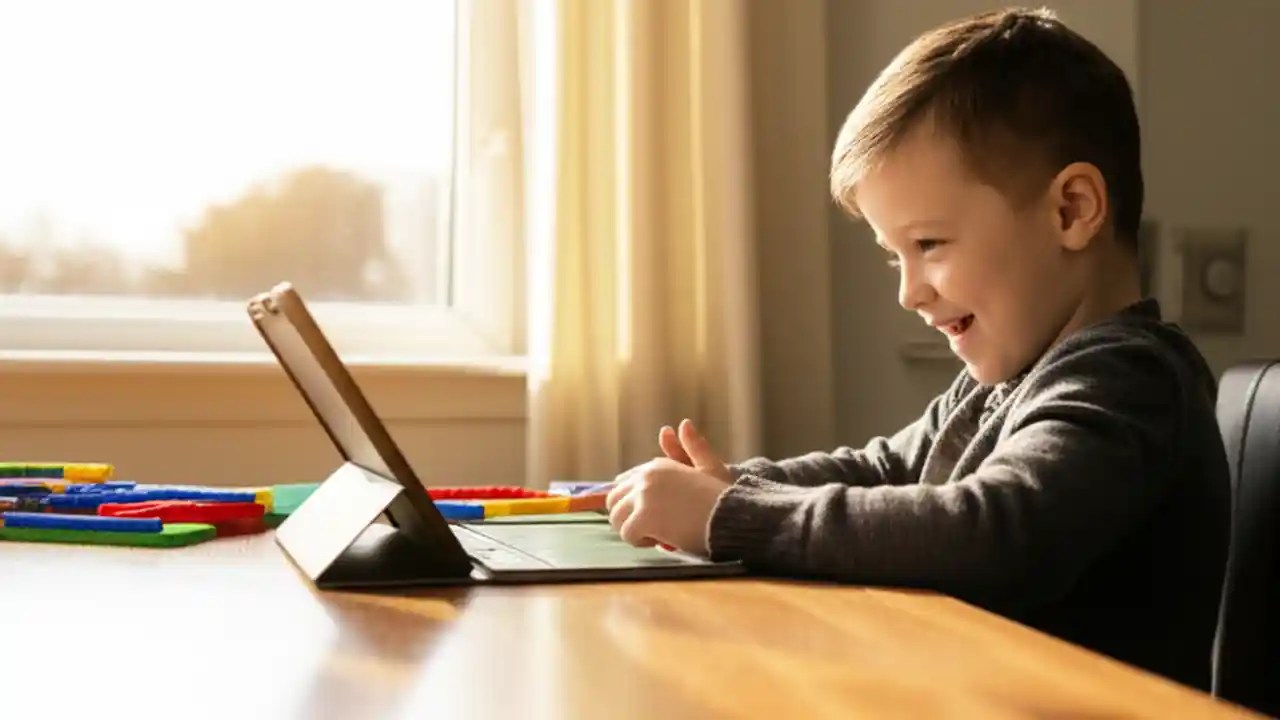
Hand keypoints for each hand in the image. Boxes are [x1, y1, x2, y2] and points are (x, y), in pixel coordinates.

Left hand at [606, 420, 730, 554]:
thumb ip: (692, 449)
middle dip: (626, 515)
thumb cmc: (723, 497)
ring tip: (652, 535)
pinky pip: (627, 533)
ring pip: (616, 517)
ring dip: (630, 529)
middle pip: (614, 498)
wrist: (733, 517)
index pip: (625, 481)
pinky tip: (657, 541)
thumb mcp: (708, 468)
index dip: (630, 501)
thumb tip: (683, 424)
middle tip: (647, 528)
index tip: (645, 514)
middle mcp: (646, 476)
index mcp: (658, 465)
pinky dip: (639, 542)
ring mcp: (643, 496)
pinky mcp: (644, 518)